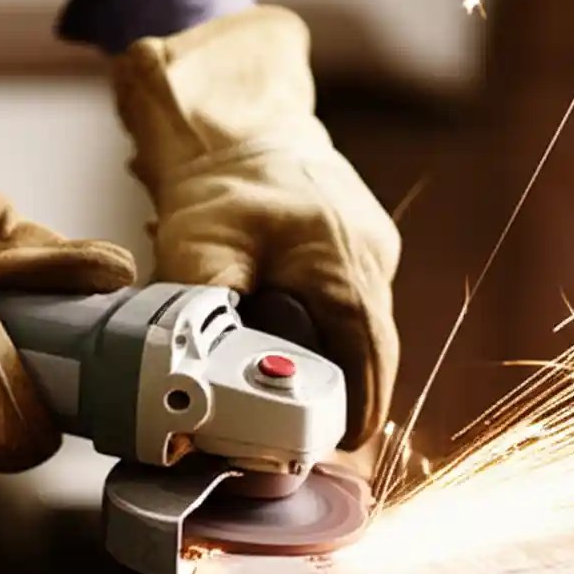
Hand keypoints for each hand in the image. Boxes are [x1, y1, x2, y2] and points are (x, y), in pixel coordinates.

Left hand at [109, 6, 399, 450]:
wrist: (240, 128)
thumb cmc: (222, 185)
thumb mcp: (200, 249)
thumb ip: (209, 312)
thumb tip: (203, 374)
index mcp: (341, 264)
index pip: (367, 359)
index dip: (356, 410)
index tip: (338, 445)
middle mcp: (370, 260)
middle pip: (370, 353)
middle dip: (340, 395)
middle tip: (304, 433)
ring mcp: (372, 252)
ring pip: (362, 332)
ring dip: (331, 363)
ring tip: (290, 395)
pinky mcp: (362, 250)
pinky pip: (352, 307)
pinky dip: (326, 333)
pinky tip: (291, 344)